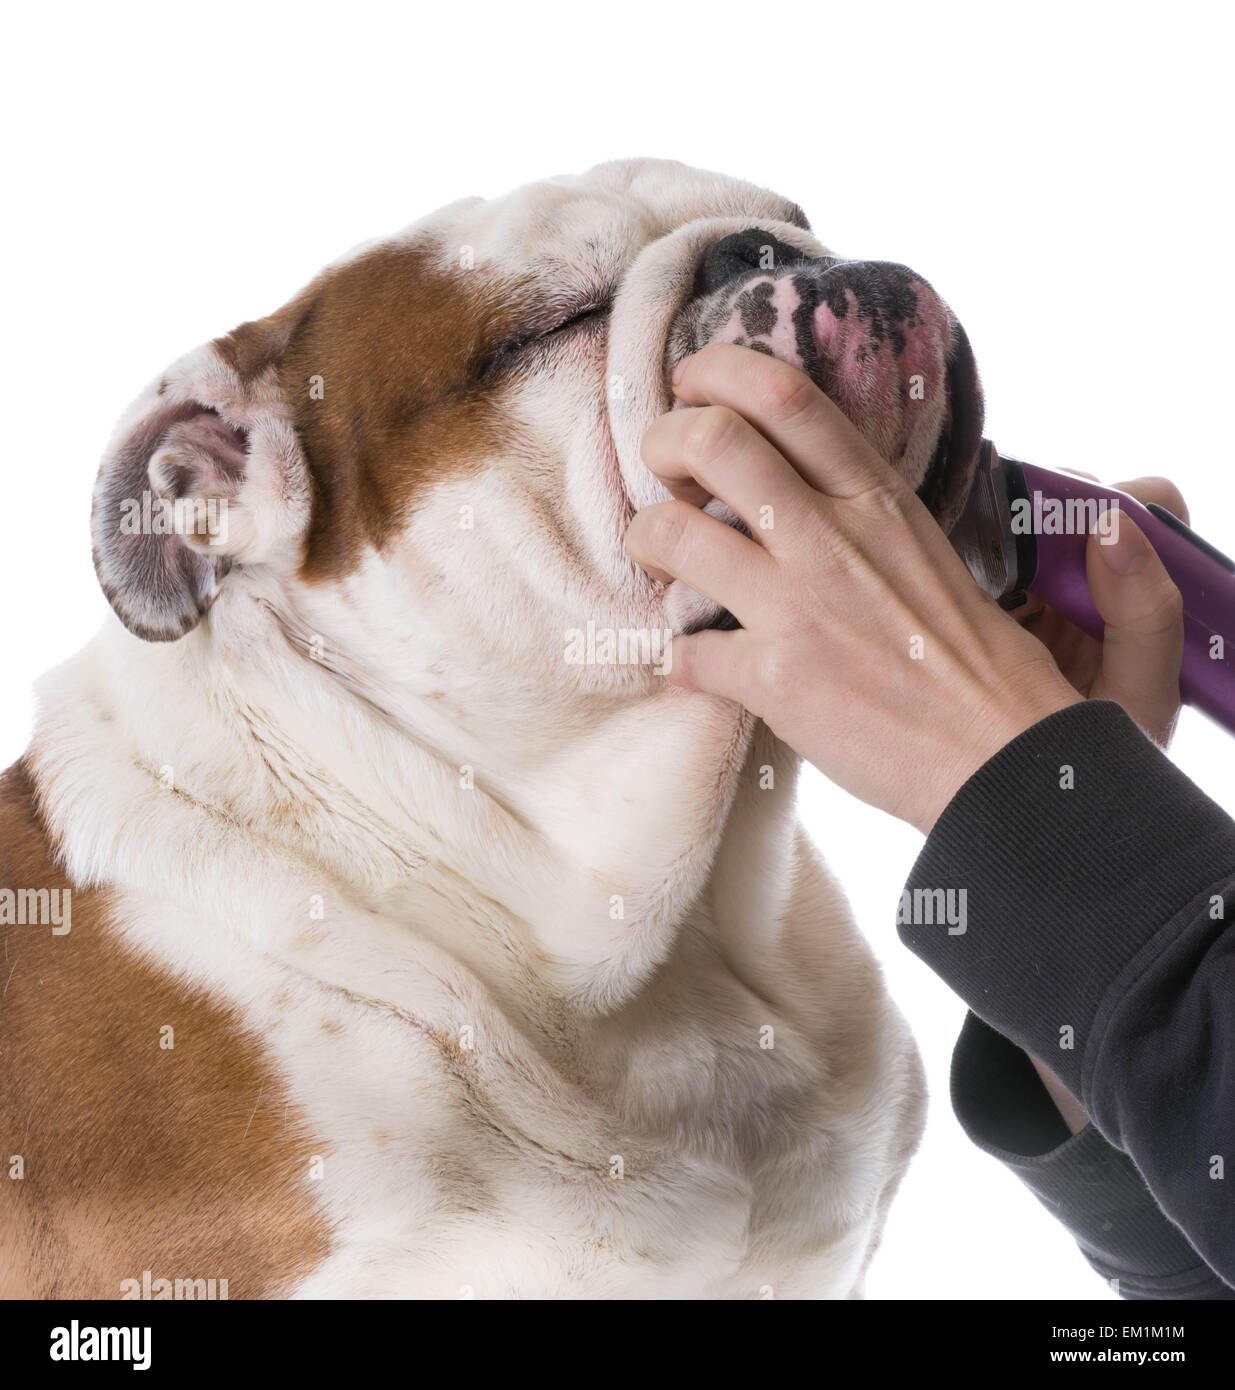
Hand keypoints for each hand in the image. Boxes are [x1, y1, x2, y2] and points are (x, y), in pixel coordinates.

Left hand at [624, 344, 1179, 831]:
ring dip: (648, 538)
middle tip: (662, 471)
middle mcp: (834, 540)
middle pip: (713, 443)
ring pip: (674, 533)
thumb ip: (907, 519)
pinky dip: (676, 655)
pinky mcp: (776, 679)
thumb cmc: (999, 678)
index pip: (788, 399)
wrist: (1011, 770)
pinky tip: (690, 663)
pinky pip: (685, 649)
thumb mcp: (967, 567)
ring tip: (659, 556)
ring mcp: (800, 607)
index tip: (695, 390)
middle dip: (662, 443)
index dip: (721, 375)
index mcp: (883, 505)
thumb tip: (965, 498)